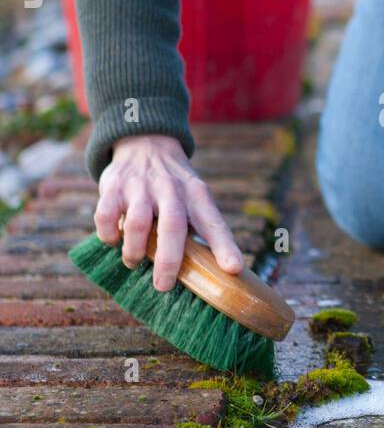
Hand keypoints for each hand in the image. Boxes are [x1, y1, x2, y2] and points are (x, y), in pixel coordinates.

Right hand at [94, 134, 244, 291]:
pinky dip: (109, 234)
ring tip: (135, 263)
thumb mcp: (195, 198)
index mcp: (197, 195)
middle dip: (168, 260)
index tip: (233, 269)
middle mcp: (171, 188)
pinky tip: (114, 240)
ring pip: (138, 223)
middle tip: (163, 286)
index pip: (214, 223)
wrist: (146, 142)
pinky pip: (106, 216)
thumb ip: (202, 229)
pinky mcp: (114, 186)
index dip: (225, 247)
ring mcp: (141, 186)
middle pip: (173, 226)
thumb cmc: (175, 187)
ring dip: (135, 251)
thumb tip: (218, 273)